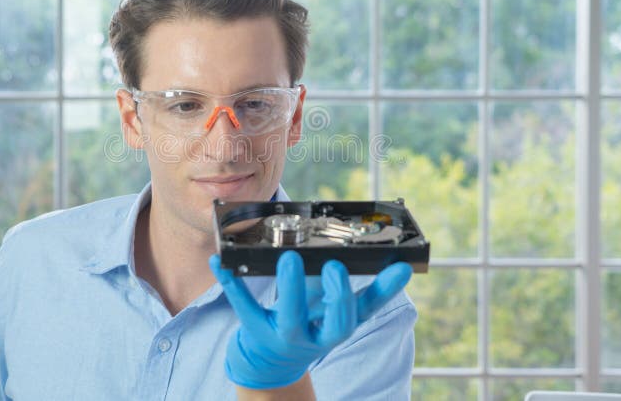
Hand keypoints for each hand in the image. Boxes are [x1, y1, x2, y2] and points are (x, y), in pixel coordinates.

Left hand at [208, 251, 411, 389]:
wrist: (270, 362)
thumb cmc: (307, 323)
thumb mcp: (331, 309)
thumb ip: (352, 287)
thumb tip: (390, 261)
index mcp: (339, 324)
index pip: (369, 308)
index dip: (385, 289)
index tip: (400, 266)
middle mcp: (318, 335)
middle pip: (336, 322)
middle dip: (338, 295)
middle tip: (336, 266)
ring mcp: (287, 335)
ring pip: (292, 316)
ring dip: (291, 288)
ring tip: (288, 259)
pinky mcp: (256, 330)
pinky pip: (245, 307)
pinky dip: (233, 283)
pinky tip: (220, 262)